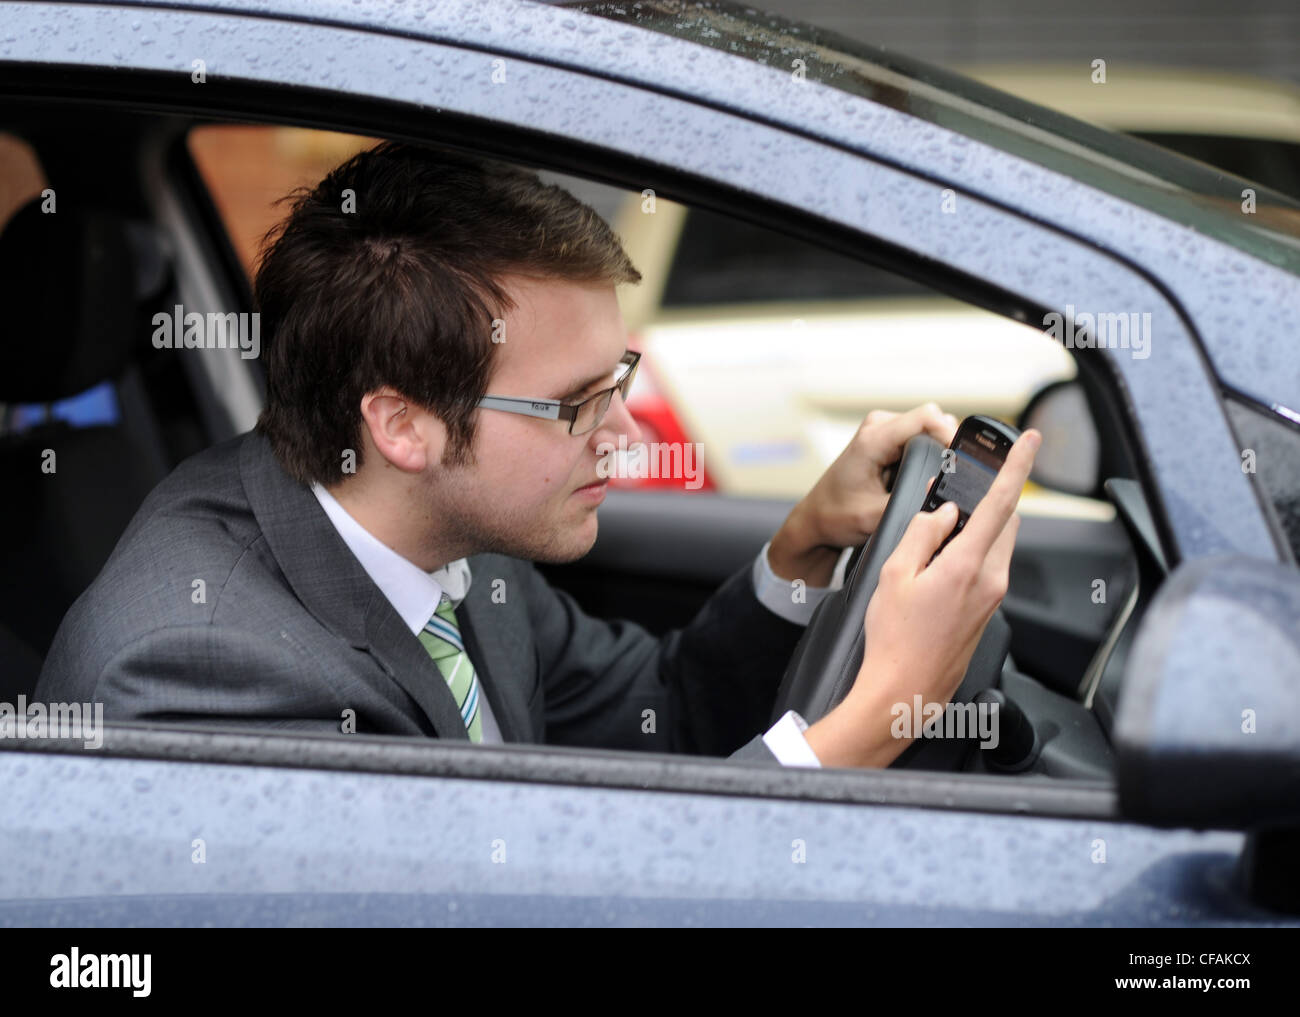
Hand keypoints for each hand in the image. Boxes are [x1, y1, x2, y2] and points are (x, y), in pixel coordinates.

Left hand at [768, 403, 957, 585]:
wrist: (815, 519)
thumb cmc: (836, 517)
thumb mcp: (874, 517)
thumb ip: (909, 504)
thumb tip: (943, 499)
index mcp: (873, 439)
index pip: (926, 418)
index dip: (950, 434)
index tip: (962, 460)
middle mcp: (878, 426)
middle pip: (933, 420)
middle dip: (947, 445)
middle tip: (955, 476)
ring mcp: (883, 429)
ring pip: (930, 427)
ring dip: (939, 450)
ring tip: (939, 478)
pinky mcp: (888, 439)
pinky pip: (921, 436)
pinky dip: (930, 453)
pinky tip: (928, 475)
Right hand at [802, 429, 1040, 767]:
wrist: (904, 692)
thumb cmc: (894, 639)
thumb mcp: (894, 574)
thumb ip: (922, 533)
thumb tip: (944, 510)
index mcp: (968, 564)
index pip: (1002, 502)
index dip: (1017, 465)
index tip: (1029, 440)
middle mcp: (991, 579)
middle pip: (1003, 520)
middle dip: (984, 500)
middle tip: (950, 498)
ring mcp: (992, 597)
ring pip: (995, 543)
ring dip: (975, 528)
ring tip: (933, 541)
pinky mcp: (987, 610)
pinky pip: (987, 566)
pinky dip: (970, 552)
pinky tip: (936, 568)